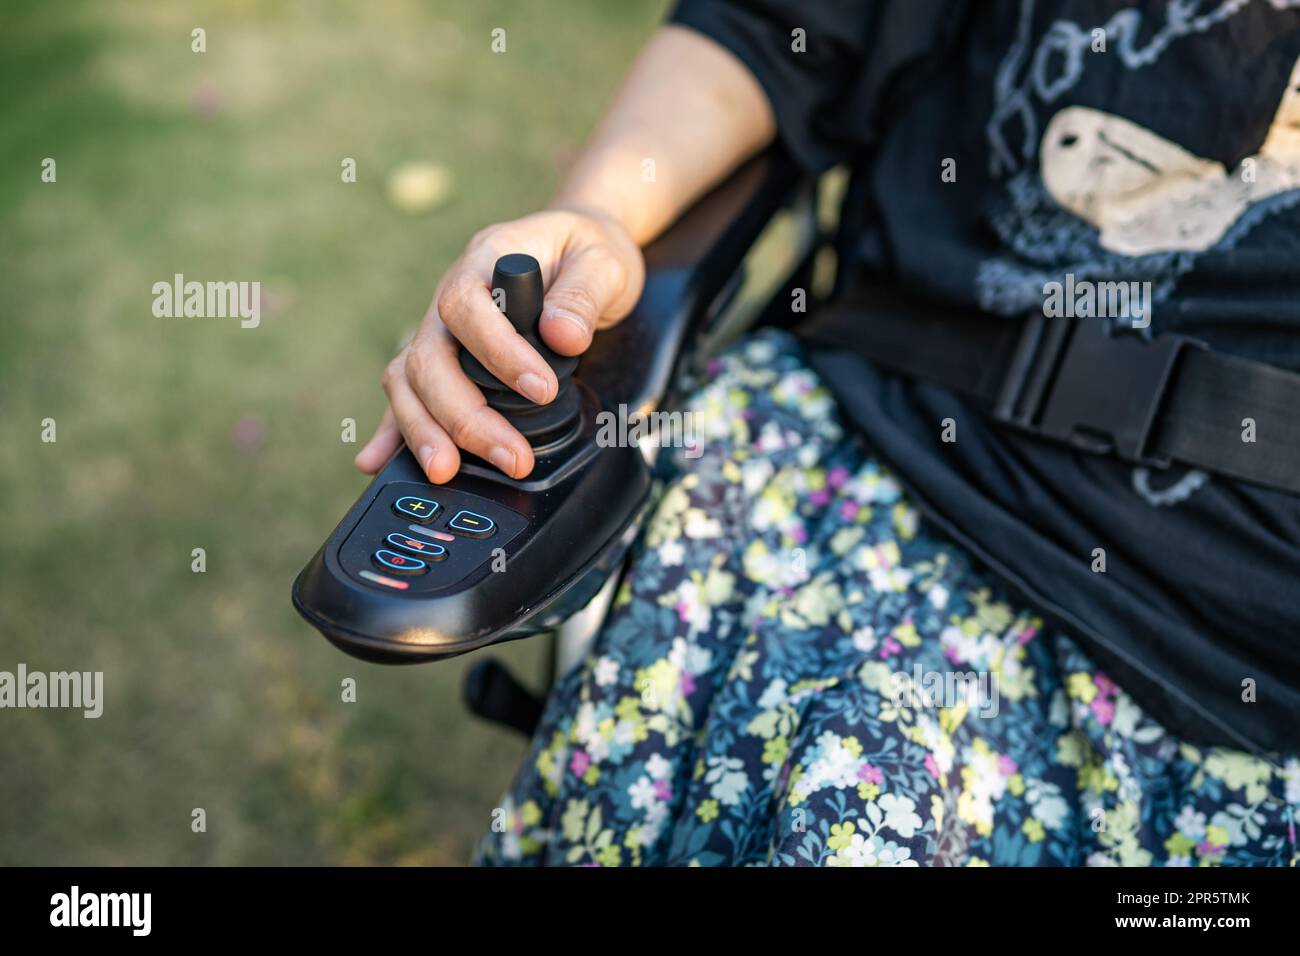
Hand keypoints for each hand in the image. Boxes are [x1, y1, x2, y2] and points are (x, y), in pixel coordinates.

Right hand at [355, 208, 643, 481]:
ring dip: (424, 430)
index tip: (542, 390)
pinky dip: (391, 430)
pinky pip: (406, 395)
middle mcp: (451, 297)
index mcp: (486, 258)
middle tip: (511, 457)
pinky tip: (376, 462)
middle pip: (429, 356)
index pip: (468, 305)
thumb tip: (562, 336)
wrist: (575, 251)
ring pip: (408, 380)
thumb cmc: (586, 252)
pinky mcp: (443, 359)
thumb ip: (583, 294)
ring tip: (446, 472)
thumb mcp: (603, 261)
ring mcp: (441, 331)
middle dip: (464, 415)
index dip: (498, 351)